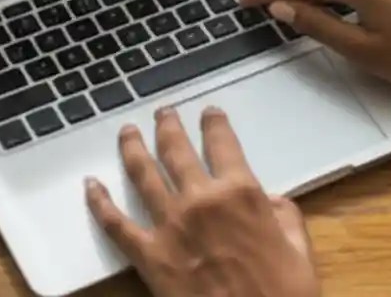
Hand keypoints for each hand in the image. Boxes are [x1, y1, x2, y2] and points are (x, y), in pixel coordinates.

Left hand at [86, 107, 320, 296]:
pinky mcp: (149, 256)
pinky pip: (116, 223)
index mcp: (242, 193)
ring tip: (126, 131)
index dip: (214, 124)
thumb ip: (284, 215)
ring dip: (132, 148)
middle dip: (167, 126)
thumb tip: (270, 200)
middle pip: (176, 150)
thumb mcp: (299, 249)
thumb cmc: (283, 295)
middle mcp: (201, 200)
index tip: (209, 113)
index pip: (223, 144)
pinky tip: (91, 185)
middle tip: (162, 112)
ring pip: (143, 174)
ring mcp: (170, 226)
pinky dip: (100, 202)